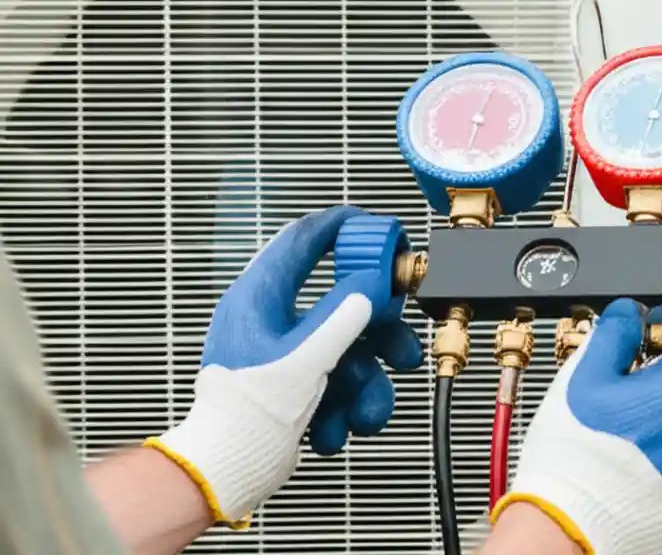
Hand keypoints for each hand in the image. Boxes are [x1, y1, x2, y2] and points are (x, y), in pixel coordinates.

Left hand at [144, 206, 422, 526]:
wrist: (225, 471)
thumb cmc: (245, 416)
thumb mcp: (304, 360)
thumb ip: (341, 318)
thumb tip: (370, 285)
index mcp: (260, 297)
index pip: (304, 239)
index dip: (344, 228)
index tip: (380, 232)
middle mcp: (272, 319)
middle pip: (342, 300)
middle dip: (377, 330)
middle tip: (398, 343)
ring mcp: (285, 351)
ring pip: (347, 346)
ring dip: (367, 381)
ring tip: (367, 409)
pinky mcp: (295, 381)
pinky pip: (338, 379)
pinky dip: (348, 404)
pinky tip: (339, 425)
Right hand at [492, 299, 661, 554]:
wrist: (565, 528)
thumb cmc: (571, 460)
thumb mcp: (582, 377)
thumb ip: (614, 334)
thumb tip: (631, 314)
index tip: (657, 326)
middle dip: (658, 380)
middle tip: (619, 387)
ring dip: (658, 422)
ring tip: (614, 436)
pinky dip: (659, 459)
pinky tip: (624, 465)